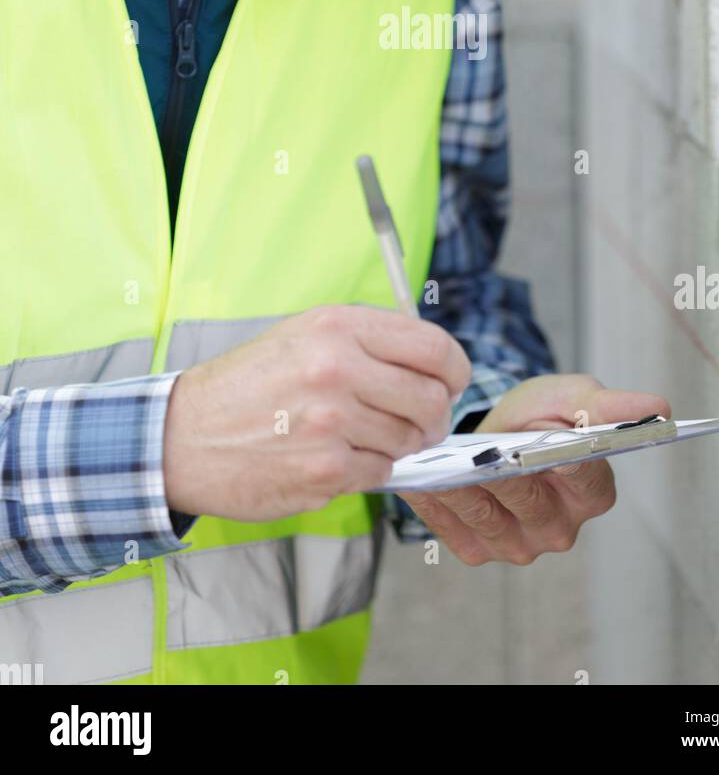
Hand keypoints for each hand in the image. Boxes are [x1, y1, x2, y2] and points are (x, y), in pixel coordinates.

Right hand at [163, 305, 470, 520]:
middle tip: (417, 420)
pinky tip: (335, 456)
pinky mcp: (326, 470)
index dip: (454, 370)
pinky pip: (381, 472)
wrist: (184, 436)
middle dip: (432, 415)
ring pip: (410, 439)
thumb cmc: (248, 385)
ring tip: (359, 435)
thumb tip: (432, 362)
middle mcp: (338, 369)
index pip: (433, 348)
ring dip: (396, 443)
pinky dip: (368, 468)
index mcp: (338, 327)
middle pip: (432, 399)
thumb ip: (368, 340)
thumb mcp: (304, 333)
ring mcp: (333, 423)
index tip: (450, 381)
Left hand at [393, 373, 671, 565]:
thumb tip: (659, 407)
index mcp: (592, 493)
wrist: (490, 434)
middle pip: (531, 500)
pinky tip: (424, 478)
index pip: (587, 480)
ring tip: (443, 460)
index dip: (566, 456)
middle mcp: (559, 528)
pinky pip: (452, 528)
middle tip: (485, 448)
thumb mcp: (570, 398)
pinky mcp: (477, 552)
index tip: (548, 435)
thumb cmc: (537, 417)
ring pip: (488, 515)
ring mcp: (518, 546)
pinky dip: (437, 502)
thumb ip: (606, 405)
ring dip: (464, 485)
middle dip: (506, 469)